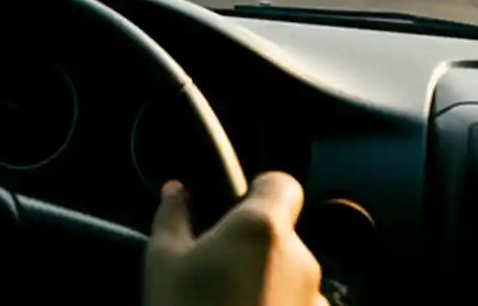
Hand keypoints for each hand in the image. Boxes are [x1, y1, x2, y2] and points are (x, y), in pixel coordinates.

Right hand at [146, 172, 325, 305]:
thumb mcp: (163, 263)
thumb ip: (173, 217)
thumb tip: (176, 192)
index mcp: (261, 228)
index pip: (281, 183)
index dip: (257, 190)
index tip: (232, 208)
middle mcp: (300, 259)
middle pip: (282, 234)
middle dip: (253, 247)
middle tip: (215, 270)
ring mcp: (315, 300)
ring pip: (290, 275)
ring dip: (267, 283)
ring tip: (227, 305)